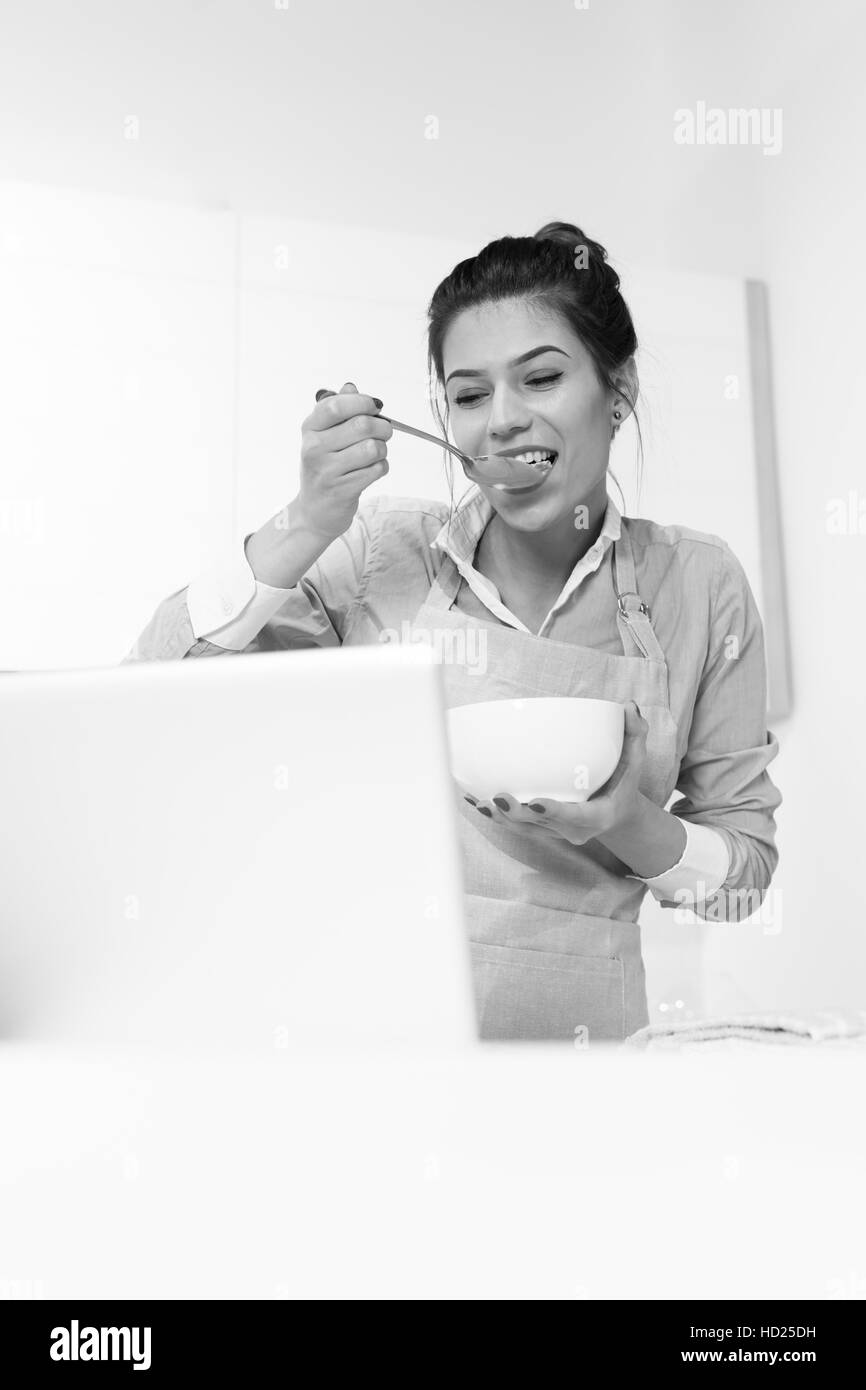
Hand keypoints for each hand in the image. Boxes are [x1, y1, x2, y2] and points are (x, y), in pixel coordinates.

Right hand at [296, 381, 391, 539]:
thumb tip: (351, 388)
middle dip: (382, 427)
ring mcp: (327, 471)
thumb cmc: (325, 467)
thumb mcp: (324, 435)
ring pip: (372, 448)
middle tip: (383, 432)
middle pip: (362, 426)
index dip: (362, 402)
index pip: (336, 405)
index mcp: (310, 429)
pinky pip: (376, 469)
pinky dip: (381, 467)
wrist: (315, 510)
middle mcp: (314, 448)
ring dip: (382, 449)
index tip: (374, 407)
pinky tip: (371, 470)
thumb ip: (338, 409)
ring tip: (375, 453)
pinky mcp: (343, 490)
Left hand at [464, 701, 648, 847]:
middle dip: (518, 815)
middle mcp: (574, 830)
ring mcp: (556, 833)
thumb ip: (635, 734)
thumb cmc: (624, 784)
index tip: (537, 802)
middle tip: (497, 797)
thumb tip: (628, 705)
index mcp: (598, 815)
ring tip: (478, 801)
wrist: (618, 817)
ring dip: (500, 818)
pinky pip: (516, 827)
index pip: (576, 816)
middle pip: (542, 825)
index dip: (556, 811)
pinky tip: (474, 801)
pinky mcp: (542, 831)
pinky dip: (496, 817)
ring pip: (524, 829)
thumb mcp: (636, 761)